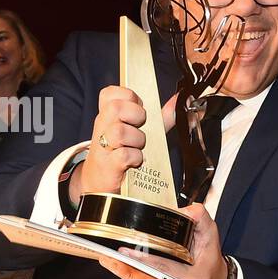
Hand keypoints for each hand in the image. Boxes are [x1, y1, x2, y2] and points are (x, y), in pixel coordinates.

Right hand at [70, 87, 177, 204]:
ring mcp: (102, 147)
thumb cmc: (122, 156)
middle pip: (115, 108)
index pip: (110, 93)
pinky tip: (136, 162)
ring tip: (139, 148)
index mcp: (107, 116)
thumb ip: (159, 118)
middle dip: (136, 115)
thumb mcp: (139, 133)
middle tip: (140, 127)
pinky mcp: (107, 166)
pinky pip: (125, 155)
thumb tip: (177, 101)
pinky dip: (136, 158)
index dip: (128, 96)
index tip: (137, 108)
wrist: (100, 185)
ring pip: (119, 132)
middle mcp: (102, 128)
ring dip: (137, 139)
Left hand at [98, 203, 227, 278]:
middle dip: (126, 270)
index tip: (125, 253)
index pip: (166, 271)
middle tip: (108, 258)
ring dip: (125, 275)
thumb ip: (199, 219)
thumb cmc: (210, 261)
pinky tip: (121, 269)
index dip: (145, 262)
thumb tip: (184, 210)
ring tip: (109, 260)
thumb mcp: (210, 237)